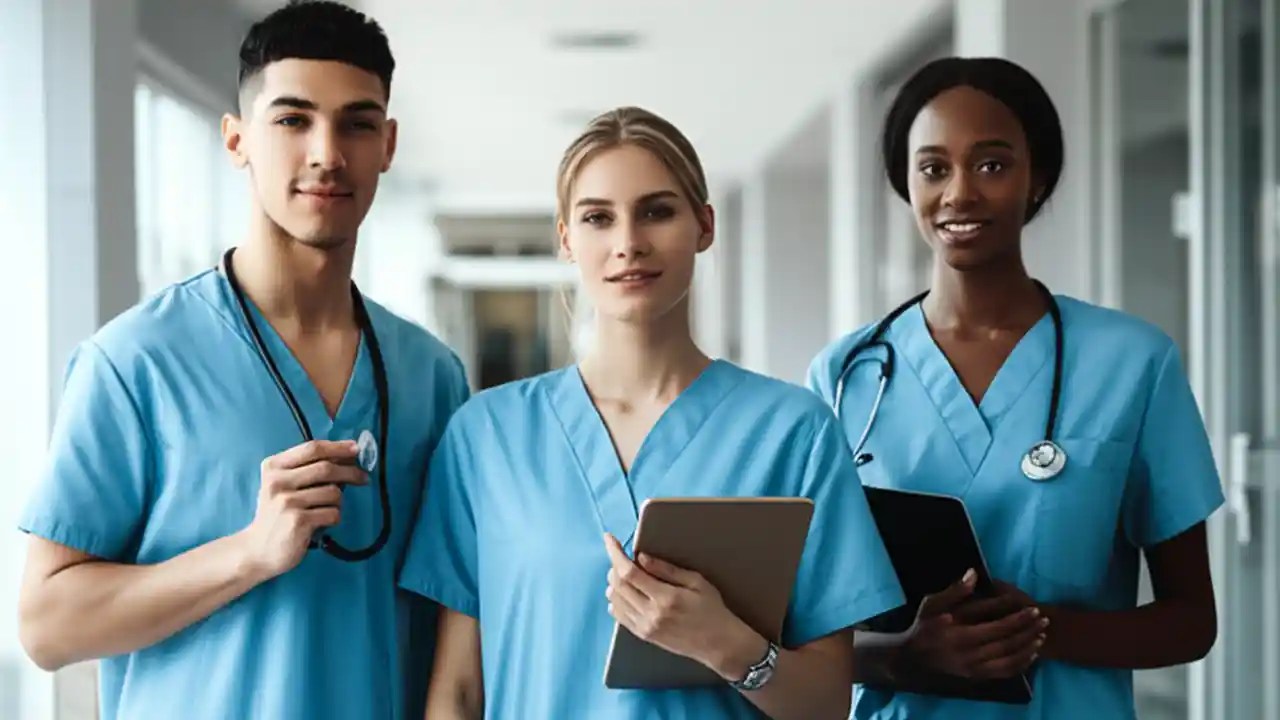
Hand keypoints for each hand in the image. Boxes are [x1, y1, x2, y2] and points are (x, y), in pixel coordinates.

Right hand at [238, 440, 366, 578]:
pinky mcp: (298, 521)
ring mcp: (287, 502)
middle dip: (350, 472)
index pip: (312, 448)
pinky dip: (334, 518)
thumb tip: (347, 458)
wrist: (258, 550)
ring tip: (327, 510)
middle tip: (363, 478)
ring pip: (333, 492)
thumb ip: (307, 470)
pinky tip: (322, 523)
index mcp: (274, 467)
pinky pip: (333, 513)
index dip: (338, 447)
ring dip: (338, 502)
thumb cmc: (276, 515)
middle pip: (326, 468)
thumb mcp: (282, 486)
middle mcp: (278, 482)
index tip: (356, 449)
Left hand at [603, 534, 764, 680]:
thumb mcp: (697, 582)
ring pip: (615, 600)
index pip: (629, 572)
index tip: (610, 539)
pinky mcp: (644, 635)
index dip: (615, 554)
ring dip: (613, 582)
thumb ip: (667, 569)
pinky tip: (622, 592)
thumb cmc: (712, 610)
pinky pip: (619, 616)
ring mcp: (645, 627)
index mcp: (665, 598)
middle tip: (621, 555)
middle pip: (618, 585)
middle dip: (614, 565)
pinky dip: (615, 600)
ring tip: (624, 572)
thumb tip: (642, 558)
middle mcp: (651, 614)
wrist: (718, 644)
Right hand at [904, 570, 1046, 679]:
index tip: (1032, 609)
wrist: (914, 657)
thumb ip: (955, 591)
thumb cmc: (924, 625)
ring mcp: (974, 668)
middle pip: (1007, 643)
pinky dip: (1021, 664)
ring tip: (1041, 635)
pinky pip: (1004, 673)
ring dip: (1028, 647)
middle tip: (1043, 619)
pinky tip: (1031, 654)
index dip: (1017, 619)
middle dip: (1027, 631)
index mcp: (959, 635)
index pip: (996, 627)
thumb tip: (974, 574)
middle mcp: (969, 654)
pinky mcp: (977, 676)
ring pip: (1008, 660)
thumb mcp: (932, 604)